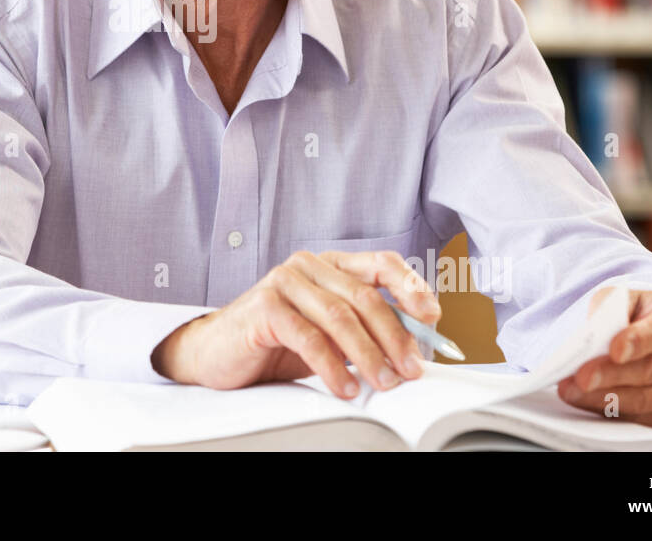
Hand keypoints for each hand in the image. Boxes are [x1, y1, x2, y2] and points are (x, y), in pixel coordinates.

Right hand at [150, 249, 441, 398]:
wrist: (218, 354)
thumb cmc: (276, 343)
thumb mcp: (328, 333)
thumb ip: (363, 329)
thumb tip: (414, 349)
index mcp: (329, 264)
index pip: (381, 263)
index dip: (411, 287)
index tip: (433, 316)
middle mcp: (307, 266)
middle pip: (364, 296)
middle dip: (395, 335)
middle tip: (412, 368)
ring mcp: (283, 282)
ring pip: (340, 317)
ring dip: (368, 355)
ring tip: (384, 383)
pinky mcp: (265, 307)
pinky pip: (309, 337)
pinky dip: (332, 366)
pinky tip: (345, 387)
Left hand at [558, 287, 651, 428]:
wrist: (650, 330)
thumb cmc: (639, 313)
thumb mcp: (624, 298)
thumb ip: (610, 308)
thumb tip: (594, 332)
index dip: (639, 341)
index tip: (615, 350)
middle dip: (613, 374)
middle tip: (583, 376)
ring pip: (645, 398)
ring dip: (606, 397)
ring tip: (574, 390)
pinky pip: (640, 418)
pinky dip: (609, 411)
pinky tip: (585, 401)